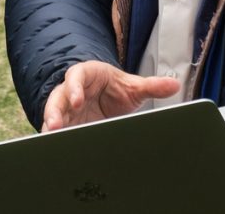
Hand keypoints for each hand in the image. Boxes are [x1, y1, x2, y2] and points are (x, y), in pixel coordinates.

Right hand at [42, 61, 179, 131]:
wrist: (109, 98)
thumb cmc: (117, 89)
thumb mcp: (133, 87)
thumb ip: (151, 86)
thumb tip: (174, 85)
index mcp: (88, 75)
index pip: (77, 77)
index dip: (75, 88)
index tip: (77, 101)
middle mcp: (72, 90)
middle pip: (58, 97)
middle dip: (55, 111)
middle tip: (55, 125)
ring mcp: (66, 108)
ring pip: (53, 114)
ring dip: (50, 125)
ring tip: (50, 137)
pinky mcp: (66, 124)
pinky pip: (57, 130)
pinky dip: (54, 139)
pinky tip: (53, 148)